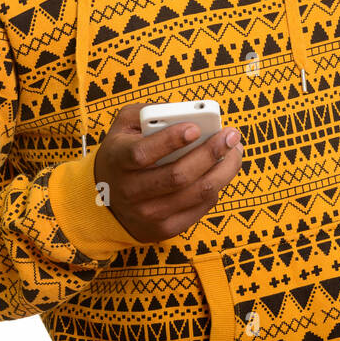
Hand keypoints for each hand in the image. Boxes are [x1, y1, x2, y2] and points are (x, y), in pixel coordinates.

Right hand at [92, 103, 244, 242]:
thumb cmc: (123, 153)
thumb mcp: (124, 127)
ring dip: (224, 170)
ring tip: (235, 151)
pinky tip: (222, 171)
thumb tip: (186, 111)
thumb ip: (149, 112)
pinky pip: (201, 207)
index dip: (170, 140)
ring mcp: (148, 214)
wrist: (103, 200)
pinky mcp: (165, 229)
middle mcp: (130, 191)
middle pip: (178, 176)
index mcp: (118, 160)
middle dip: (211, 153)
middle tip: (231, 135)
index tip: (195, 127)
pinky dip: (217, 187)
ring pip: (197, 193)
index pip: (142, 153)